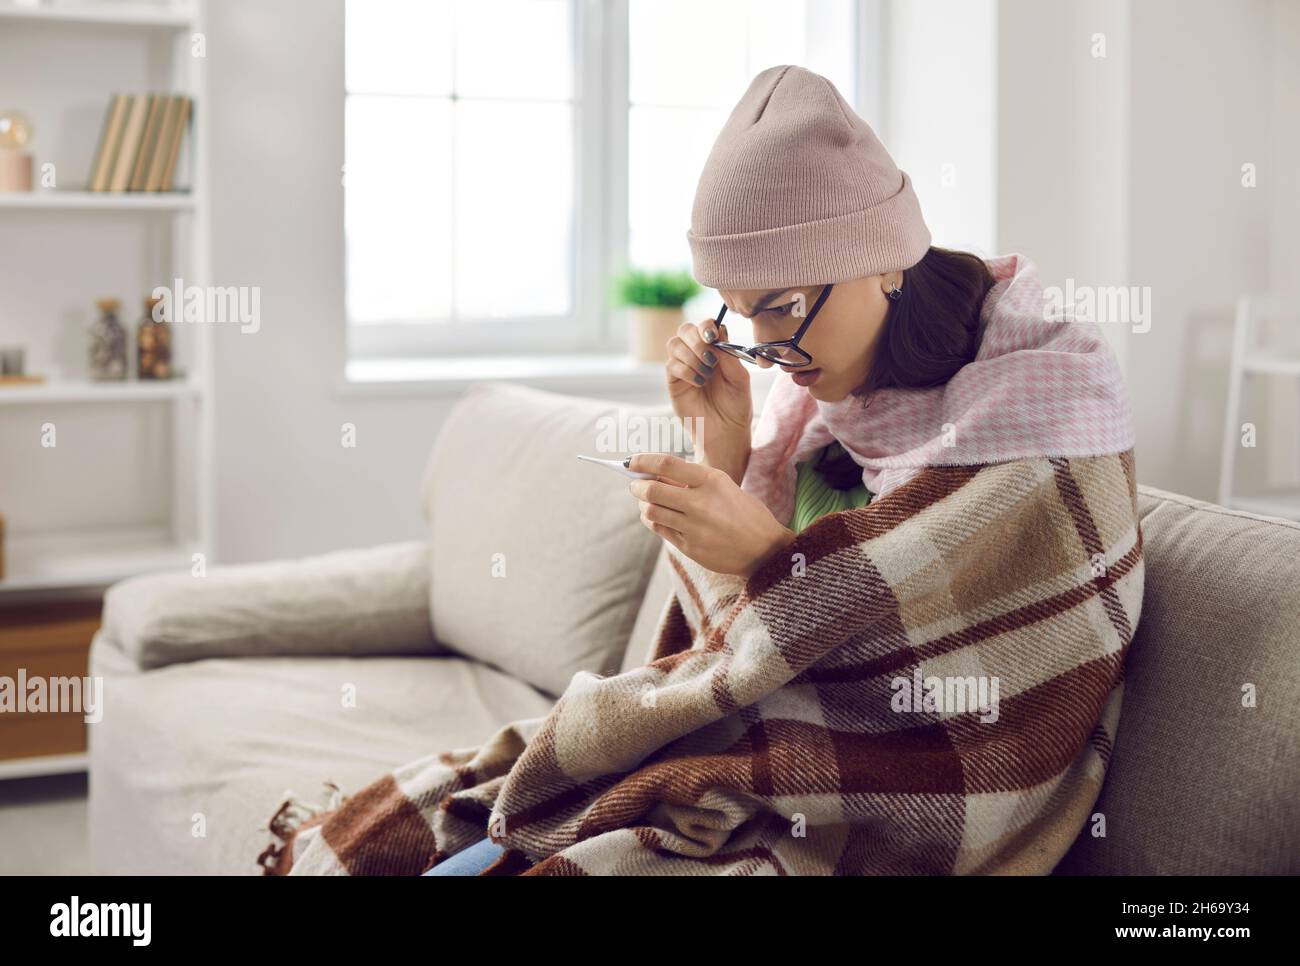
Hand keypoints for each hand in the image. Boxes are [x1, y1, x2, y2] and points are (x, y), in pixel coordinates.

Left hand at [627, 453, 795, 577]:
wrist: (765, 549)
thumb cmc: (745, 513)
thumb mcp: (725, 487)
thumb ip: (694, 481)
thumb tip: (657, 475)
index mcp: (712, 481)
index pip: (667, 465)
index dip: (644, 461)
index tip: (631, 460)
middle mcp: (700, 503)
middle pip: (653, 490)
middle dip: (637, 486)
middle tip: (635, 484)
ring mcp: (694, 528)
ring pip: (652, 512)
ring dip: (643, 505)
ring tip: (646, 502)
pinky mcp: (690, 547)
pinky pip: (661, 530)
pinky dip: (652, 520)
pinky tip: (654, 517)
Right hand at [665, 315, 751, 483]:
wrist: (725, 432)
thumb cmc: (736, 407)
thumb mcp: (740, 379)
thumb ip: (729, 355)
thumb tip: (716, 334)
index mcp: (717, 349)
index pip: (706, 325)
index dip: (707, 325)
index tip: (713, 335)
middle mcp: (698, 354)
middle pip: (685, 330)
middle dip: (696, 339)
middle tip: (710, 358)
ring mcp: (684, 367)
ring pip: (674, 344)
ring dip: (691, 355)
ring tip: (706, 373)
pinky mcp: (674, 382)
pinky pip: (671, 365)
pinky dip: (685, 370)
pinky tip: (699, 382)